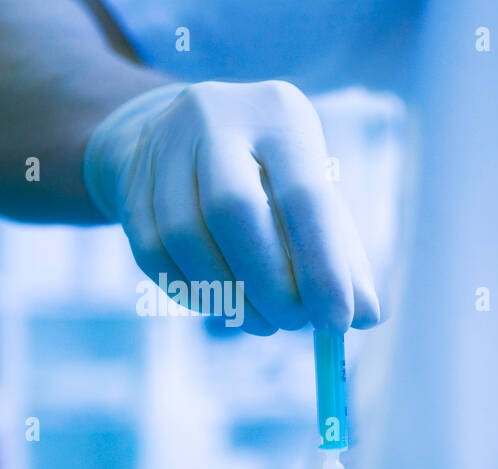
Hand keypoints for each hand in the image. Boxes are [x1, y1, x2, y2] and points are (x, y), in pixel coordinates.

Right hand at [83, 81, 379, 334]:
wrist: (185, 136)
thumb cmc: (274, 180)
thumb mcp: (317, 200)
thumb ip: (344, 257)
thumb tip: (368, 317)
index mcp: (280, 115)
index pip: (305, 197)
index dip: (323, 268)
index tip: (338, 323)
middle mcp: (216, 116)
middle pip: (234, 211)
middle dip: (270, 284)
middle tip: (295, 324)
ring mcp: (164, 143)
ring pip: (185, 236)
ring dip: (229, 296)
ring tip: (265, 323)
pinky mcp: (130, 180)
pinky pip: (154, 252)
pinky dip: (193, 293)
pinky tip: (223, 306)